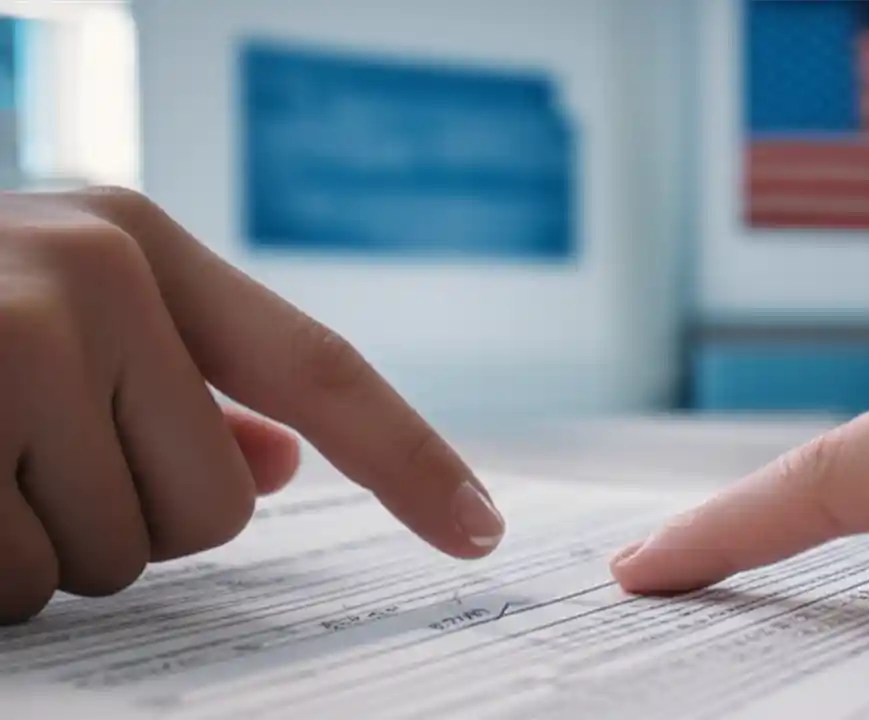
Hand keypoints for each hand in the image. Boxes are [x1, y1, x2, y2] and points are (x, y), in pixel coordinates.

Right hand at [0, 188, 503, 621]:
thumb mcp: (59, 312)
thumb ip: (182, 379)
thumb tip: (283, 461)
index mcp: (138, 243)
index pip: (315, 368)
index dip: (409, 456)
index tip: (481, 525)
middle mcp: (93, 277)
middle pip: (223, 504)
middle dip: (141, 515)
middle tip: (32, 448)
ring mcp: (11, 346)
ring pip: (122, 555)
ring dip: (53, 542)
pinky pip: (25, 582)